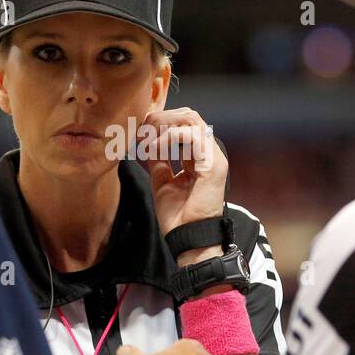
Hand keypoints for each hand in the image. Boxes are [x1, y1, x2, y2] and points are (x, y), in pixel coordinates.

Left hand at [141, 108, 227, 237]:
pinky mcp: (213, 164)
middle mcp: (208, 154)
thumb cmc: (178, 217)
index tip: (140, 133)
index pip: (184, 125)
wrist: (187, 238)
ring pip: (191, 120)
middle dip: (162, 119)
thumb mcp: (162, 182)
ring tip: (147, 141)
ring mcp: (213, 157)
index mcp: (199, 158)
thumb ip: (159, 162)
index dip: (161, 123)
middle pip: (189, 116)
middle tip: (142, 130)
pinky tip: (155, 149)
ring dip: (164, 126)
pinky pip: (191, 137)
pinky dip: (170, 138)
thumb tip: (149, 145)